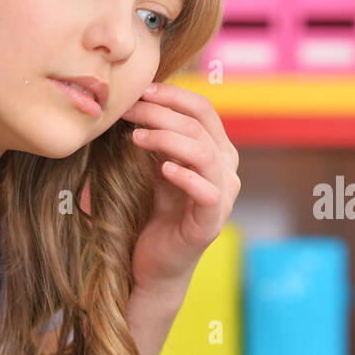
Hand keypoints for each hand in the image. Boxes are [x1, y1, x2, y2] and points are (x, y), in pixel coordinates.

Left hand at [121, 83, 240, 289]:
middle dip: (160, 113)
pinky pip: (207, 192)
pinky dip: (184, 176)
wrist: (156, 263)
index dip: (173, 95)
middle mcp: (227, 169)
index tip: (140, 90)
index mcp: (217, 150)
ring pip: (203, 152)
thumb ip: (157, 137)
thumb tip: (135, 98)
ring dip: (166, 139)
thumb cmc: (155, 211)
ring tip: (135, 138)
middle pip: (200, 126)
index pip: (204, 109)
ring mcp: (223, 196)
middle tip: (127, 111)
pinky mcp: (211, 222)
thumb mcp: (155, 165)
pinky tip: (161, 169)